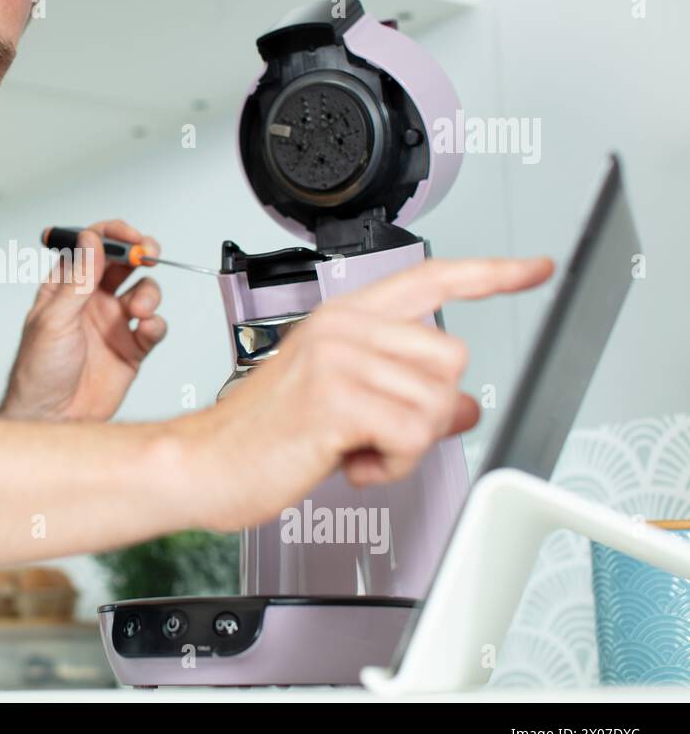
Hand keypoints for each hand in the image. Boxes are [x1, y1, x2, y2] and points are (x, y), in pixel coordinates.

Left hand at [0, 220, 167, 421]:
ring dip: (148, 293)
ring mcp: (113, 323)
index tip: (129, 236)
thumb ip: (78, 279)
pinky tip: (146, 330)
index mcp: (66, 287)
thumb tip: (91, 239)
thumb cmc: (38, 371)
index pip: (91, 246)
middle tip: (148, 253)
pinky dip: (156, 324)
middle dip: (139, 252)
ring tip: (138, 309)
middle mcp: (91, 301)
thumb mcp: (54, 319)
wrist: (53, 418)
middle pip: (123, 262)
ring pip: (143, 291)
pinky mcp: (131, 349)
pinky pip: (154, 327)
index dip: (111, 234)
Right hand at [174, 256, 554, 532]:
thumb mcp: (338, 404)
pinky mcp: (337, 400)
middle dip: (428, 408)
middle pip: (450, 358)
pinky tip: (350, 461)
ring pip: (436, 402)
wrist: (201, 463)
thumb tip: (464, 406)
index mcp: (342, 318)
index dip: (490, 273)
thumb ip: (405, 392)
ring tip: (354, 446)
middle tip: (376, 430)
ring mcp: (338, 361)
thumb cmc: (257, 434)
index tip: (532, 267)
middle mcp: (343, 329)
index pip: (431, 279)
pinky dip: (391, 465)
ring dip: (405, 444)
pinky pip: (413, 435)